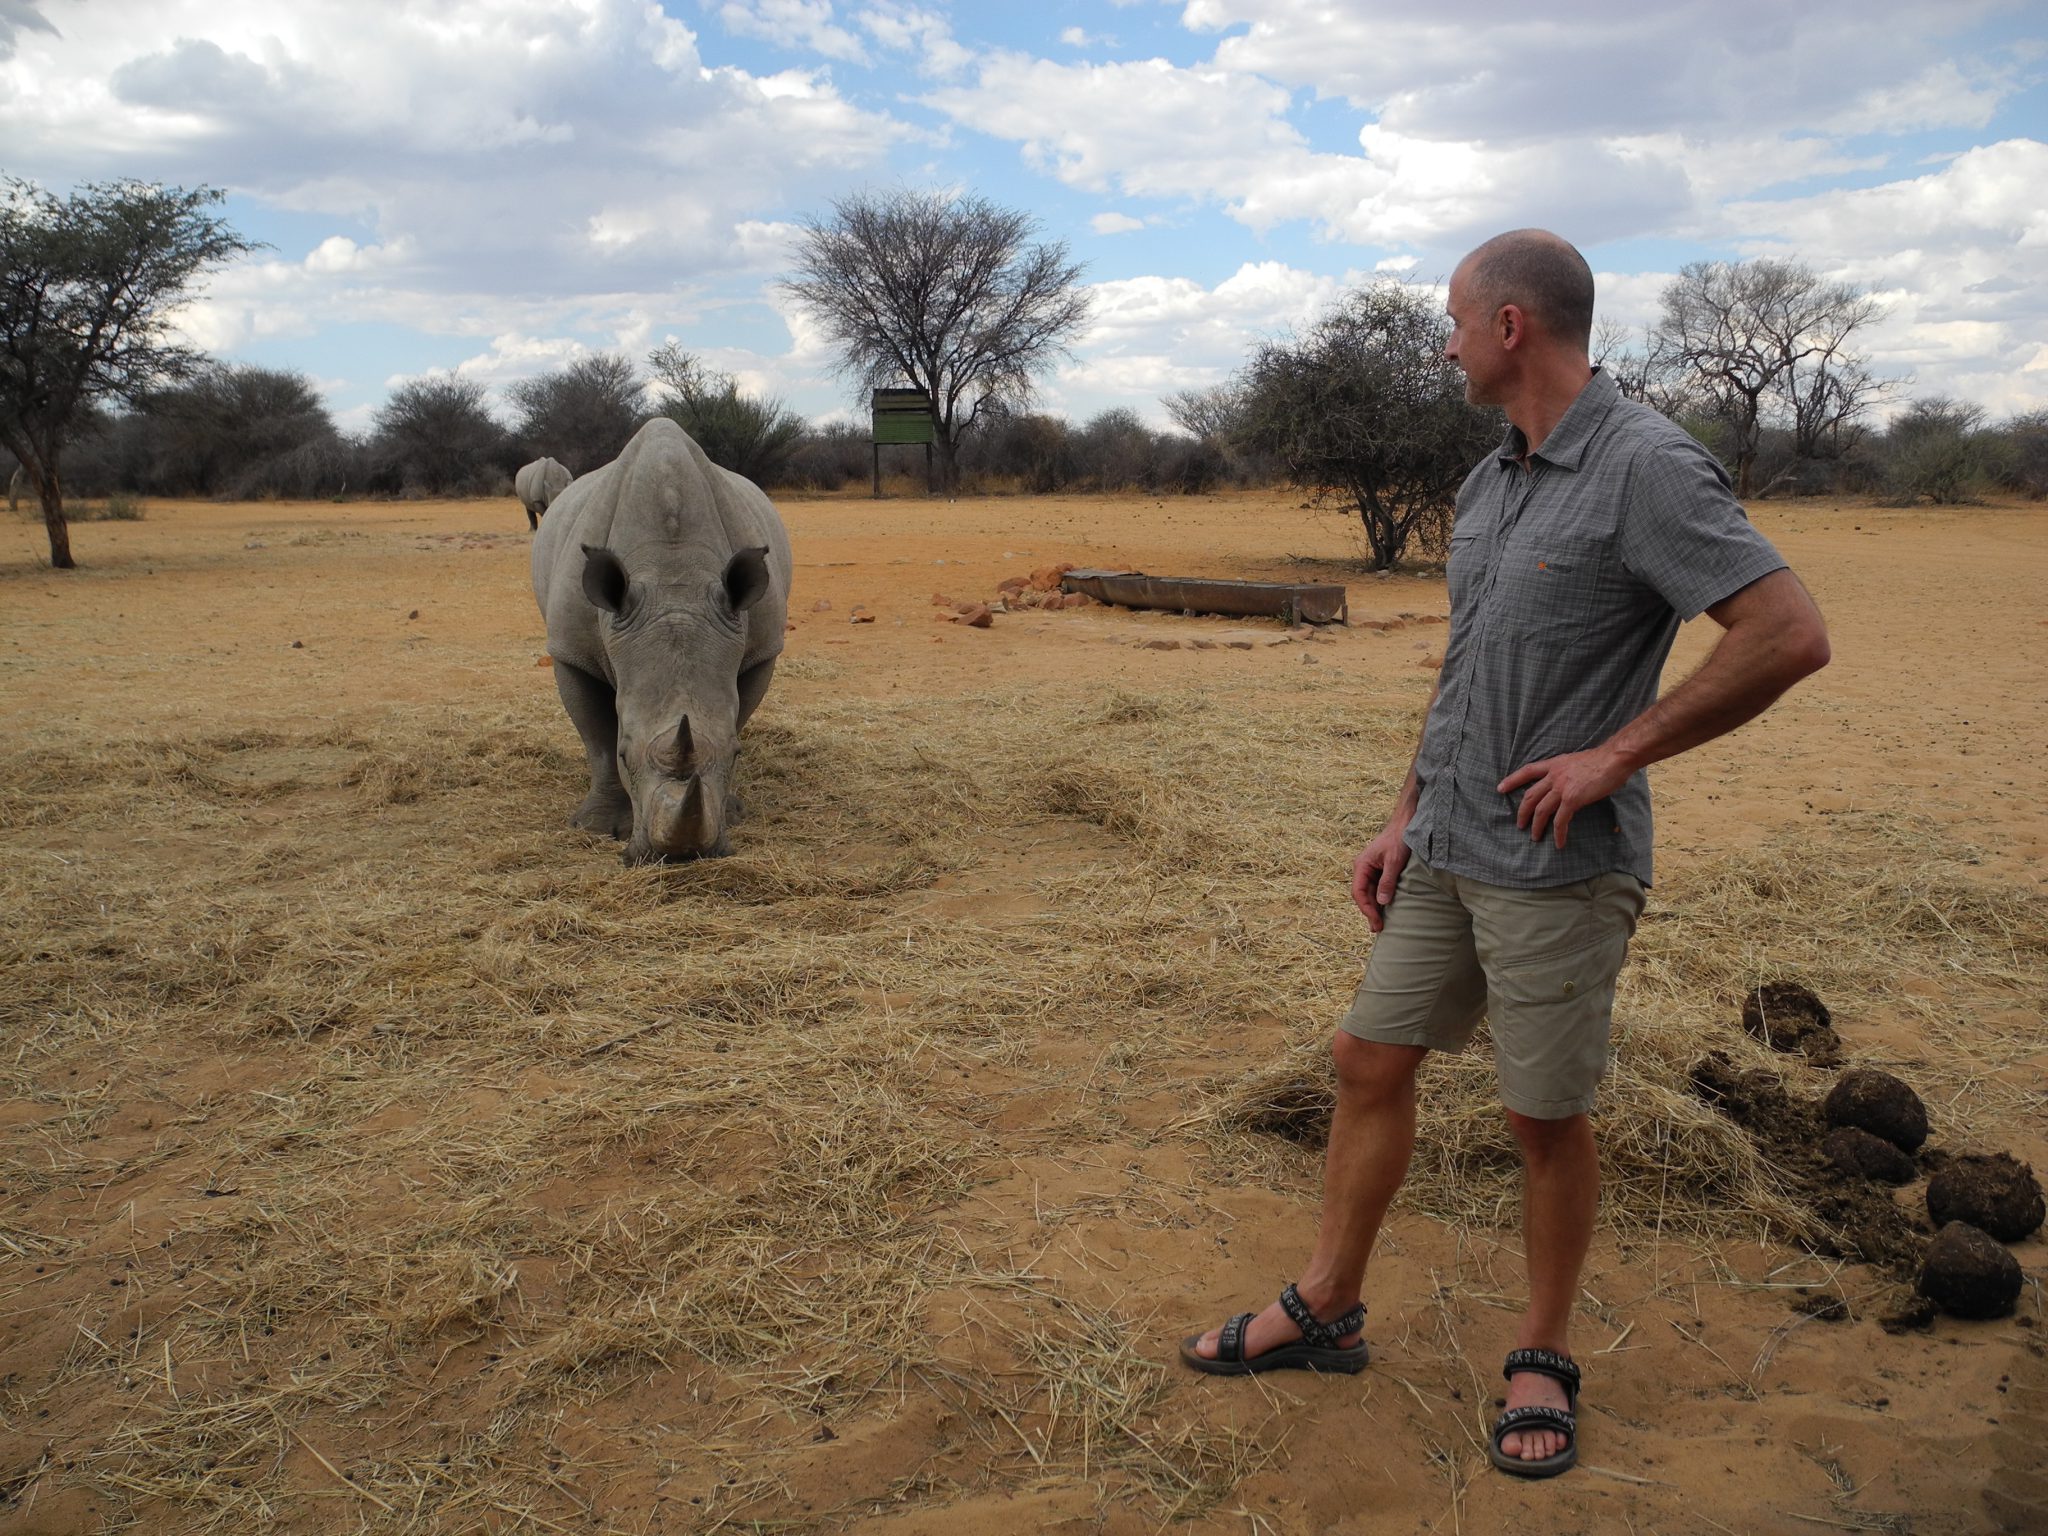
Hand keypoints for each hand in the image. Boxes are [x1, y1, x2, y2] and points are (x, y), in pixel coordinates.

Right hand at [1351, 823, 1409, 932]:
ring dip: (1374, 907)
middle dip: (1369, 912)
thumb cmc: (1399, 839)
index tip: (1375, 921)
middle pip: (1362, 895)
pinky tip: (1386, 909)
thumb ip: (1387, 882)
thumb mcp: (1395, 861)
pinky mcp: (1380, 870)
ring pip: (1369, 893)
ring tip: (1381, 923)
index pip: (1358, 892)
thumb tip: (1382, 903)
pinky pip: (1376, 888)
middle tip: (1379, 928)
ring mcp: (1370, 869)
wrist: (1406, 823)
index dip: (1366, 909)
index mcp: (1361, 865)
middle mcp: (1362, 868)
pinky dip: (1380, 899)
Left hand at [1497, 748, 1630, 848]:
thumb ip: (1566, 772)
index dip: (1512, 780)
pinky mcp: (1572, 799)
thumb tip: (1566, 784)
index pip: (1527, 771)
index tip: (1500, 788)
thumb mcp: (1576, 762)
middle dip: (1522, 812)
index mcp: (1554, 764)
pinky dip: (1558, 834)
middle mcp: (1554, 775)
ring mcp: (1562, 787)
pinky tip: (1559, 843)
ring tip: (1535, 837)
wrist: (1615, 758)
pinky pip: (1560, 820)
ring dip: (1536, 826)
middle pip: (1530, 796)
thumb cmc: (1601, 760)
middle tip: (1519, 824)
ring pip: (1541, 810)